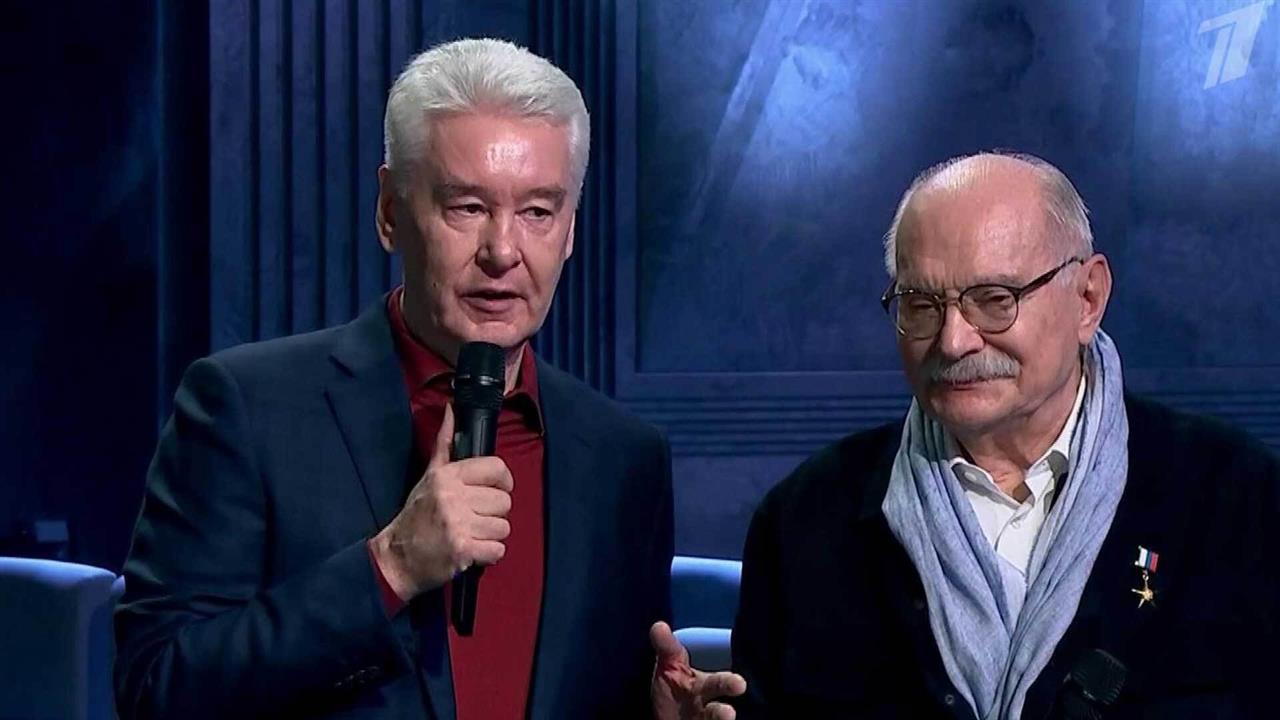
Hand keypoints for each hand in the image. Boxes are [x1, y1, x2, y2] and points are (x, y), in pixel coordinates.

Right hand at [370, 405, 512, 600]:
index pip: (497, 468)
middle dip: (493, 513)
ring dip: (491, 536)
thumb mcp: (429, 475)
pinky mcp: (462, 550)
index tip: (496, 490)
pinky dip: (489, 554)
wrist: (396, 557)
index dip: (503, 481)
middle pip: (504, 501)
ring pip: (503, 527)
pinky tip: (472, 551)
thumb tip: (452, 409)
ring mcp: (458, 524)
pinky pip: (498, 549)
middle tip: (474, 519)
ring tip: (471, 535)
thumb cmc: (417, 515)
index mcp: (448, 475)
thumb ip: (445, 443)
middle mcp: (453, 496)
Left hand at [650, 621, 746, 719]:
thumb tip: (659, 625)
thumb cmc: (673, 693)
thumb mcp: (668, 670)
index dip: (729, 684)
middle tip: (730, 712)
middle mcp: (710, 708)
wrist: (670, 719)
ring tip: (726, 716)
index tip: (740, 685)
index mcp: (704, 687)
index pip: (719, 683)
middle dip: (724, 712)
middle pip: (720, 711)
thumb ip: (666, 648)